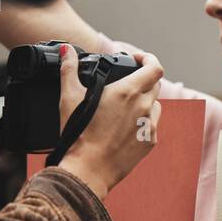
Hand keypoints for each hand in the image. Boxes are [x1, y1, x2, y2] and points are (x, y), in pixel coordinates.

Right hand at [56, 45, 163, 199]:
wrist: (88, 170)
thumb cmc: (78, 135)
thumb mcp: (69, 98)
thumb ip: (69, 70)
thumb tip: (66, 50)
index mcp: (128, 92)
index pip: (155, 67)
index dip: (149, 59)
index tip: (137, 59)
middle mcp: (144, 106)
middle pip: (154, 84)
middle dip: (142, 79)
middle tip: (125, 83)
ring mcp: (149, 125)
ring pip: (154, 104)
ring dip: (143, 101)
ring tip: (123, 106)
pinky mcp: (150, 141)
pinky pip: (150, 125)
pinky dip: (141, 121)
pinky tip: (123, 127)